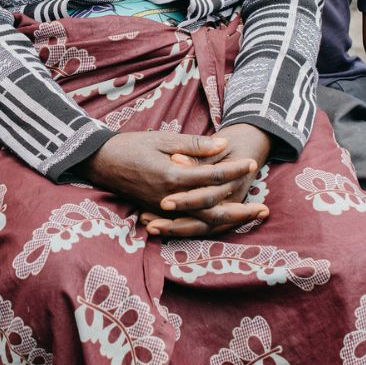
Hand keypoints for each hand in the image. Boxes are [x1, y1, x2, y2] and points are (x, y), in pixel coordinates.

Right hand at [81, 131, 265, 231]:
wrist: (101, 162)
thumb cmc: (131, 146)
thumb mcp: (162, 139)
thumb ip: (193, 145)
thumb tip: (223, 146)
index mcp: (173, 176)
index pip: (211, 176)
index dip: (234, 169)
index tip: (251, 162)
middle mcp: (170, 198)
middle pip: (212, 210)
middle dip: (240, 210)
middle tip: (264, 209)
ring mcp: (164, 209)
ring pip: (202, 221)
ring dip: (228, 221)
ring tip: (249, 219)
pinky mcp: (159, 213)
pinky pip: (187, 224)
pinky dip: (207, 225)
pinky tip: (223, 223)